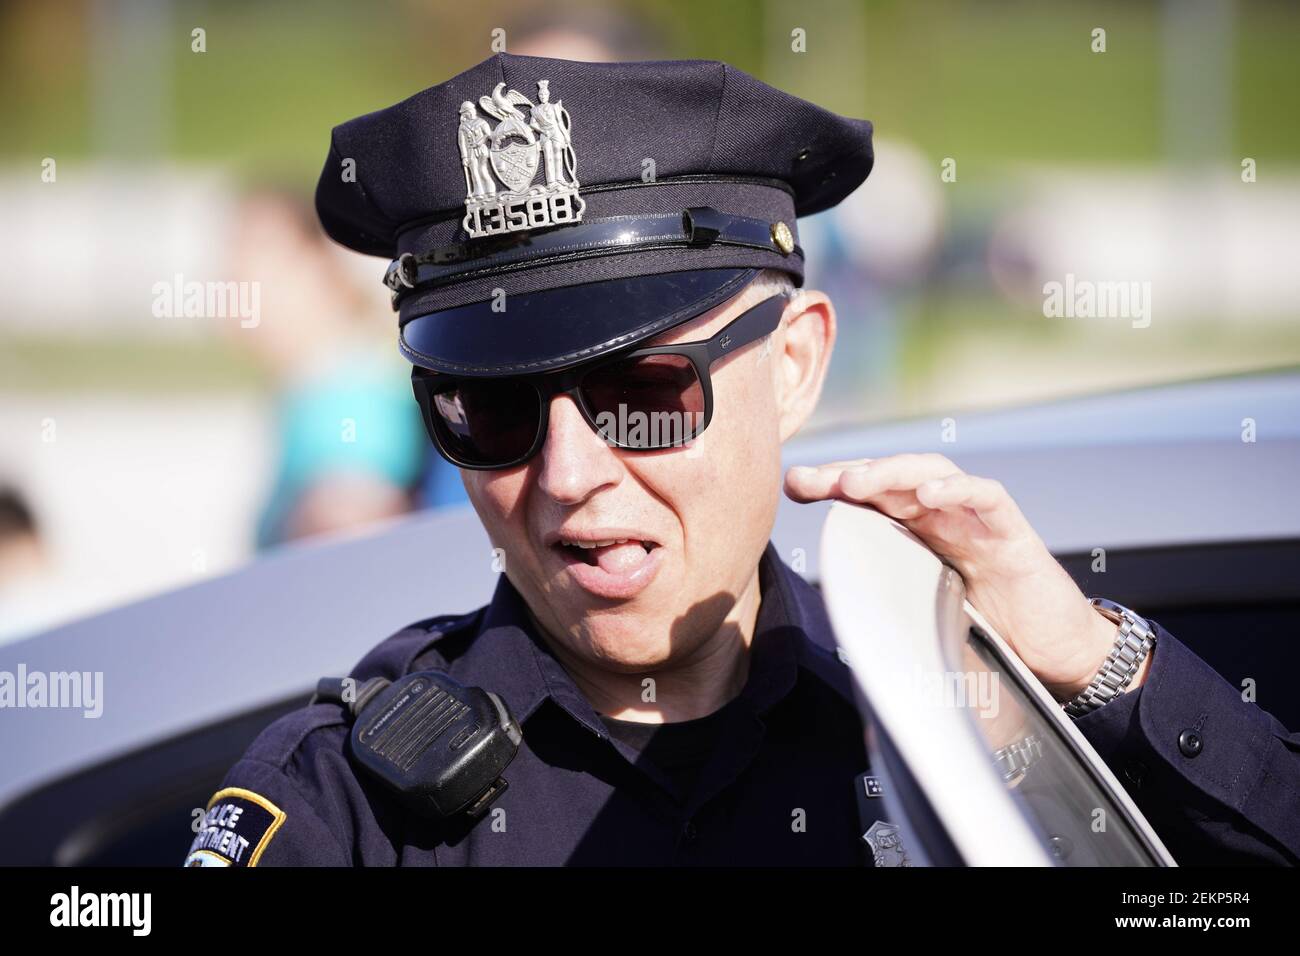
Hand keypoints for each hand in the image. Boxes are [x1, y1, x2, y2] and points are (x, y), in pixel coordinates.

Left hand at [786, 454, 1136, 699]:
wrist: (1056, 654)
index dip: (835, 485)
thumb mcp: (924, 614)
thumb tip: (835, 615)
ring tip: (856, 483)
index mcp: (920, 533)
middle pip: (893, 478)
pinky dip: (959, 490)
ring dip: (892, 473)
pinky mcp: (1014, 536)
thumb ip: (887, 602)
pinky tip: (931, 496)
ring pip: (934, 474)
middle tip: (810, 480)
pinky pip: (988, 498)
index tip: (795, 485)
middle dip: (850, 473)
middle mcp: (946, 518)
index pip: (873, 497)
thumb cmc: (992, 633)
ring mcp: (979, 522)